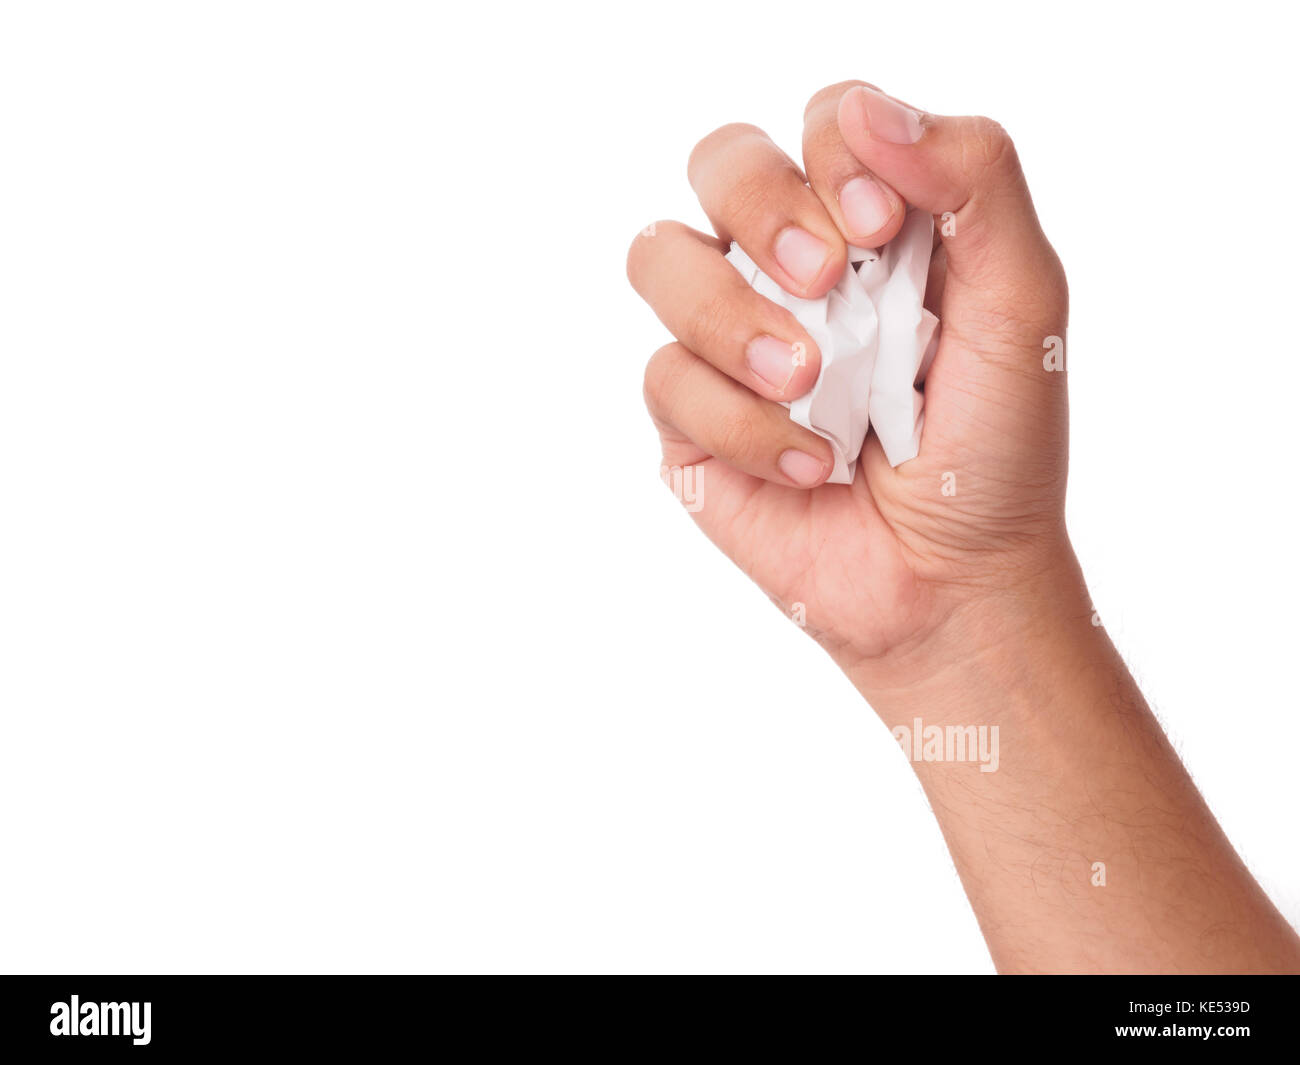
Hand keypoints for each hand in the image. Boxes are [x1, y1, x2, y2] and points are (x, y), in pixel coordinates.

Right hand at [628, 82, 1072, 683]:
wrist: (952, 581)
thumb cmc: (994, 450)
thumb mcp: (1023, 302)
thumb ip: (976, 180)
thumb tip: (868, 108)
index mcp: (871, 225)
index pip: (821, 124)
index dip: (836, 154)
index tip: (883, 230)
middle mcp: (790, 271)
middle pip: (720, 162)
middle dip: (765, 208)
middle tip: (827, 281)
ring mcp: (730, 342)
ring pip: (659, 257)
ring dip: (731, 315)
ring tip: (807, 382)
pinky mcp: (689, 421)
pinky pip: (665, 379)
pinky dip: (742, 424)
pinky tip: (806, 464)